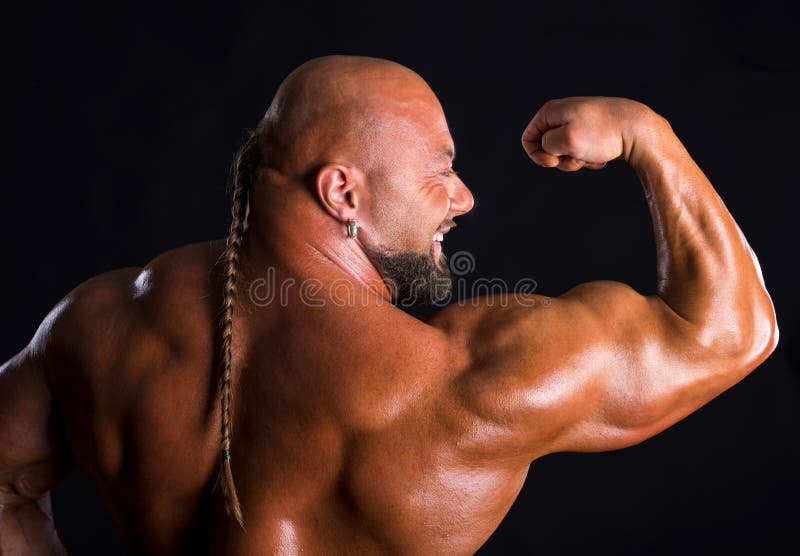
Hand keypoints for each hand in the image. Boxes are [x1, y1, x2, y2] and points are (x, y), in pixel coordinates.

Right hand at [521, 96, 654, 170]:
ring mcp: (579, 122)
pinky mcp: (593, 132)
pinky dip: (589, 157)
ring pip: (565, 151)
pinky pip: (581, 151)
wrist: (638, 130)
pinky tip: (603, 154)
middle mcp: (563, 114)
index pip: (528, 138)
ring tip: (592, 156)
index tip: (553, 162)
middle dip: (559, 159)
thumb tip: (549, 146)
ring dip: (575, 160)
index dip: (536, 155)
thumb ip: (545, 145)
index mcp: (552, 111)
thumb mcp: (565, 140)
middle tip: (576, 158)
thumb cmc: (603, 133)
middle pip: (546, 147)